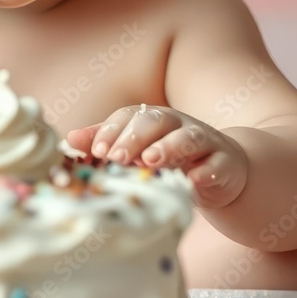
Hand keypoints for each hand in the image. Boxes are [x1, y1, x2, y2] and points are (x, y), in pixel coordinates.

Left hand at [67, 104, 247, 208]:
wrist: (223, 170)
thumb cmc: (171, 159)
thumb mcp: (138, 150)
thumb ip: (107, 142)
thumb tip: (70, 139)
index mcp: (152, 119)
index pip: (129, 117)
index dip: (112, 130)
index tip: (96, 149)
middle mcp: (178, 124)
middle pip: (156, 121)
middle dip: (134, 137)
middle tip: (117, 157)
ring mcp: (204, 141)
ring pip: (188, 137)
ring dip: (169, 147)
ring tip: (150, 160)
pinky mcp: (226, 163)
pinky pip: (218, 164)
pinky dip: (207, 171)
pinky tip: (195, 180)